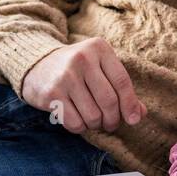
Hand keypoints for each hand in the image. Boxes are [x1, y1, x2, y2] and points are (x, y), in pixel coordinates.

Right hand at [21, 38, 146, 133]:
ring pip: (93, 115)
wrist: (36, 64)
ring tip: (94, 121)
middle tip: (111, 124)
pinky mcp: (51, 93)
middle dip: (113, 119)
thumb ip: (121, 88)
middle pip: (109, 101)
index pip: (122, 82)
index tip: (133, 120)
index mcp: (99, 48)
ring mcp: (65, 76)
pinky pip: (74, 122)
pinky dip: (81, 127)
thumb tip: (139, 114)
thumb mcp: (101, 68)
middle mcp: (82, 59)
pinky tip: (79, 120)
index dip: (130, 104)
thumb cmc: (77, 69)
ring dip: (96, 124)